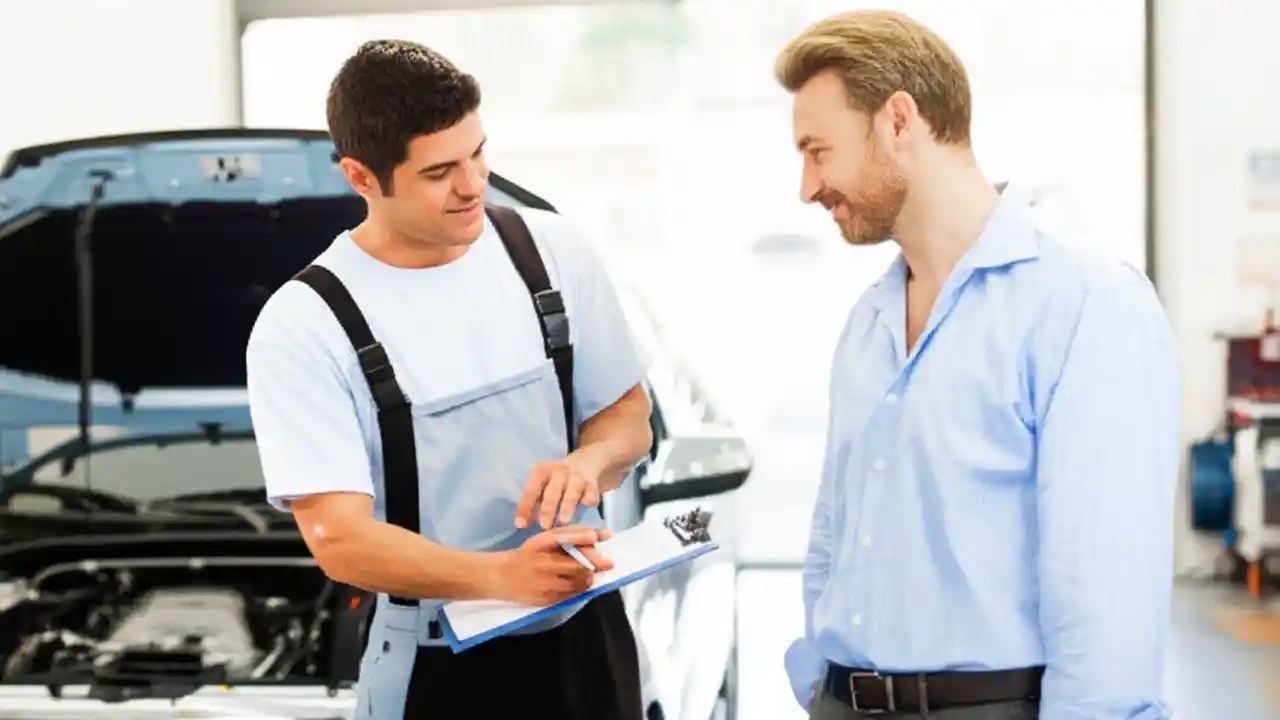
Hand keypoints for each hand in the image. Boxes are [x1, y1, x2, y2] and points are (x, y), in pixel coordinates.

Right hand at [491, 526, 614, 605]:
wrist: (502, 576)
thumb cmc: (527, 554)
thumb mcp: (543, 540)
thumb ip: (569, 535)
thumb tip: (598, 536)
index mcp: (541, 544)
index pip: (568, 538)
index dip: (586, 537)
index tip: (601, 536)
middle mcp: (544, 564)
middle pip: (579, 564)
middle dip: (596, 563)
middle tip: (606, 563)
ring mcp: (545, 584)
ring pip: (579, 582)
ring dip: (588, 577)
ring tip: (588, 573)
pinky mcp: (546, 600)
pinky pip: (571, 595)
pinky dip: (578, 589)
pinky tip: (575, 583)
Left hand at [515, 459, 600, 529]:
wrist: (583, 465)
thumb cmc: (555, 482)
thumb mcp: (541, 486)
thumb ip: (532, 504)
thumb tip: (522, 525)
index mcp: (541, 472)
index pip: (531, 490)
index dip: (525, 507)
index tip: (520, 525)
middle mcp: (559, 473)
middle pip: (552, 491)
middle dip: (548, 509)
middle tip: (544, 526)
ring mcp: (577, 478)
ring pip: (572, 494)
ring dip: (567, 508)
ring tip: (564, 522)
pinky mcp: (592, 486)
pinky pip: (590, 497)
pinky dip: (587, 505)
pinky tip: (584, 514)